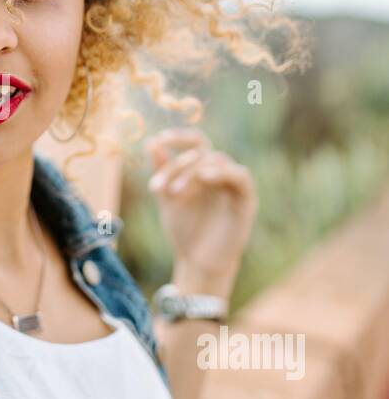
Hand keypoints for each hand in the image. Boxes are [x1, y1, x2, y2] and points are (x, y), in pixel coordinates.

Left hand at [145, 127, 257, 296]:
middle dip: (177, 166)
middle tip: (159, 188)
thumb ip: (162, 171)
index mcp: (202, 170)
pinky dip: (223, 173)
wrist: (197, 262)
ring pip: (219, 161)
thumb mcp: (167, 198)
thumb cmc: (185, 230)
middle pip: (202, 153)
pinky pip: (241, 176)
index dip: (178, 137)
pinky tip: (204, 178)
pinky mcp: (246, 199)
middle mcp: (220, 173)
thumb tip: (151, 142)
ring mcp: (234, 185)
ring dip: (193, 172)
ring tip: (174, 192)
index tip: (157, 140)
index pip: (195, 142)